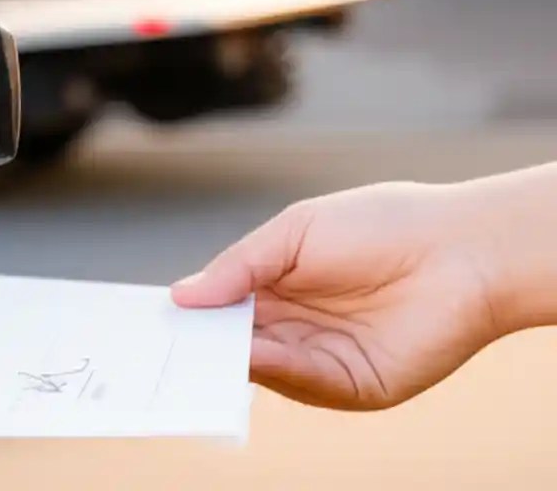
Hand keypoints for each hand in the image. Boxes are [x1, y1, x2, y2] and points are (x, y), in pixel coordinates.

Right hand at [171, 182, 505, 410]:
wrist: (461, 249)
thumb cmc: (381, 225)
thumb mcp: (293, 232)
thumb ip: (237, 267)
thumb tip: (180, 296)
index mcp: (273, 290)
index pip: (218, 311)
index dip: (186, 315)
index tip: (149, 318)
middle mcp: (291, 329)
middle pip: (229, 344)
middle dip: (195, 345)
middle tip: (158, 344)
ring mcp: (319, 360)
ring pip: (258, 368)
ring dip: (226, 361)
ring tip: (193, 349)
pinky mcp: (351, 385)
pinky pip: (301, 383)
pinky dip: (271, 371)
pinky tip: (249, 353)